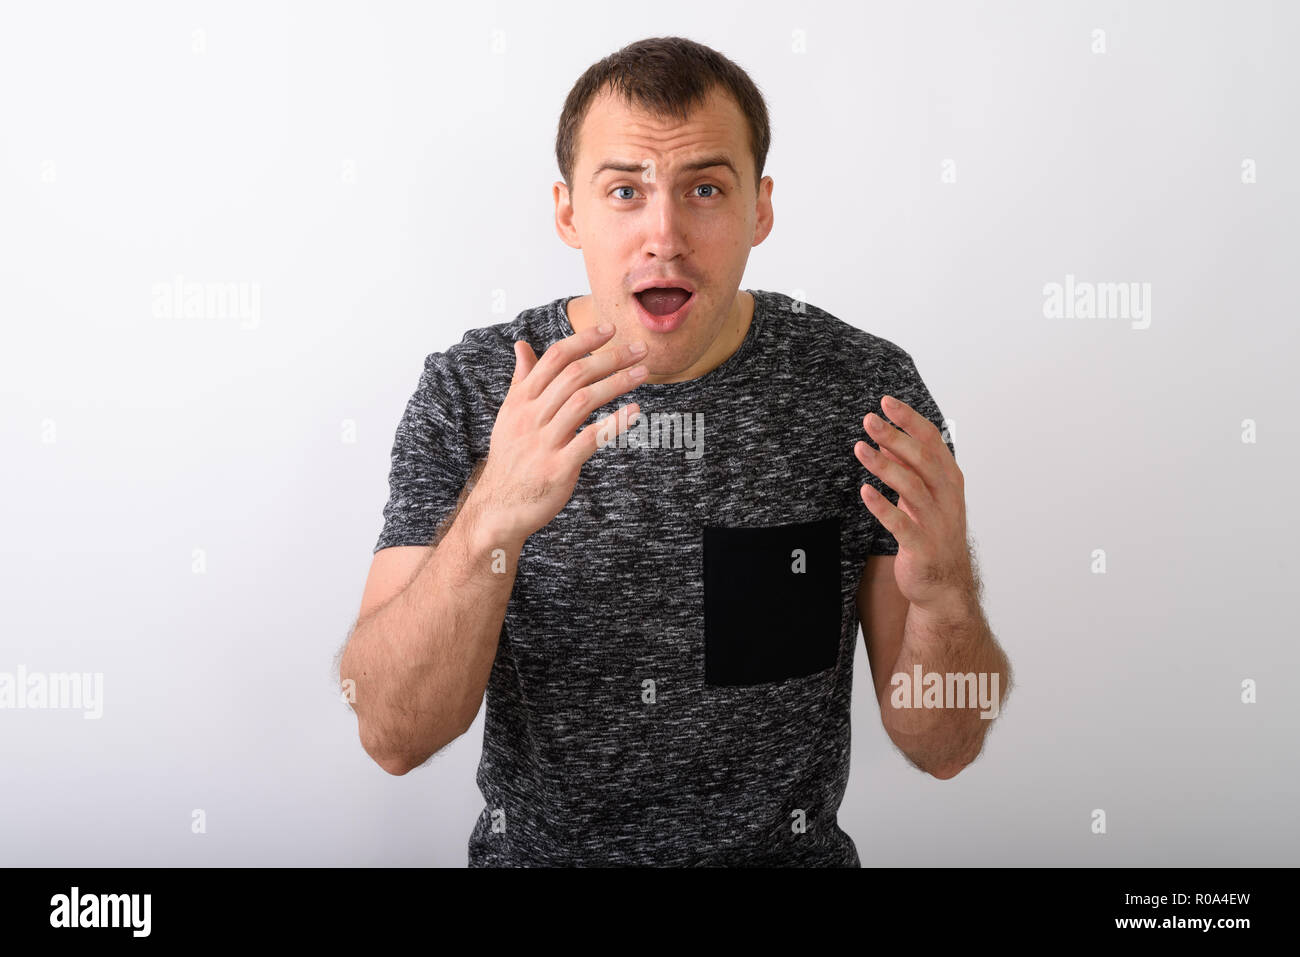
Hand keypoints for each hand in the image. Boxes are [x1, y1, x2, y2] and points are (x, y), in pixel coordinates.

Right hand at [472, 323, 647, 545]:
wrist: (499, 507)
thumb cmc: (511, 458)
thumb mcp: (509, 415)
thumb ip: (521, 379)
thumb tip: (522, 345)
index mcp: (521, 400)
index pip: (554, 359)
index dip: (584, 340)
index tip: (611, 329)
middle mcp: (530, 416)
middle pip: (574, 376)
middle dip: (610, 359)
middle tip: (639, 350)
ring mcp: (543, 442)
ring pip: (583, 402)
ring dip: (616, 384)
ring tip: (643, 374)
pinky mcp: (557, 468)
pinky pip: (589, 440)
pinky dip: (613, 424)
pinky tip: (633, 412)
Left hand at [854, 395, 972, 615]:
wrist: (945, 584)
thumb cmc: (932, 532)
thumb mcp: (923, 495)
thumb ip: (907, 467)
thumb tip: (884, 437)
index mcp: (949, 480)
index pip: (932, 441)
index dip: (910, 420)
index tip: (886, 402)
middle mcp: (946, 497)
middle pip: (922, 459)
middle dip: (895, 437)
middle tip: (869, 420)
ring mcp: (936, 522)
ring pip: (911, 487)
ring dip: (884, 466)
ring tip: (859, 448)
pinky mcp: (921, 545)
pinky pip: (900, 523)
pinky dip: (882, 506)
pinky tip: (865, 491)